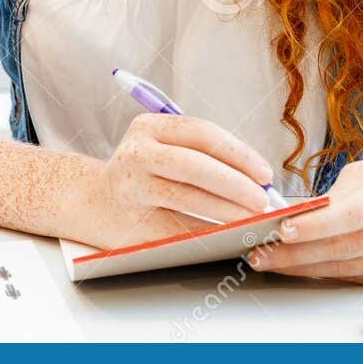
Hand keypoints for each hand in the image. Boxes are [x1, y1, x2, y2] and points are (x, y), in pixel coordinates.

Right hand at [96, 113, 279, 236]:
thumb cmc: (146, 174)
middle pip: (194, 165)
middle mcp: (135, 154)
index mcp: (148, 127)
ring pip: (187, 198)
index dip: (239, 153)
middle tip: (262, 201)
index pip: (202, 133)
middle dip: (235, 184)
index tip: (265, 174)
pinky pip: (179, 228)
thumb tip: (257, 179)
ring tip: (252, 220)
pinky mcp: (133, 221)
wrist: (97, 202)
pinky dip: (208, 232)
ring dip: (227, 211)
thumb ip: (203, 155)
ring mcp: (131, 188)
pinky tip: (228, 235)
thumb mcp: (162, 148)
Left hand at [245, 157, 362, 286]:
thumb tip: (296, 215)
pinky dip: (324, 272)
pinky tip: (300, 266)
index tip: (283, 229)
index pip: (353, 213)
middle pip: (345, 246)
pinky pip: (357, 277)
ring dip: (303, 266)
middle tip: (261, 251)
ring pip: (346, 267)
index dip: (316, 224)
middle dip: (296, 252)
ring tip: (269, 260)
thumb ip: (337, 193)